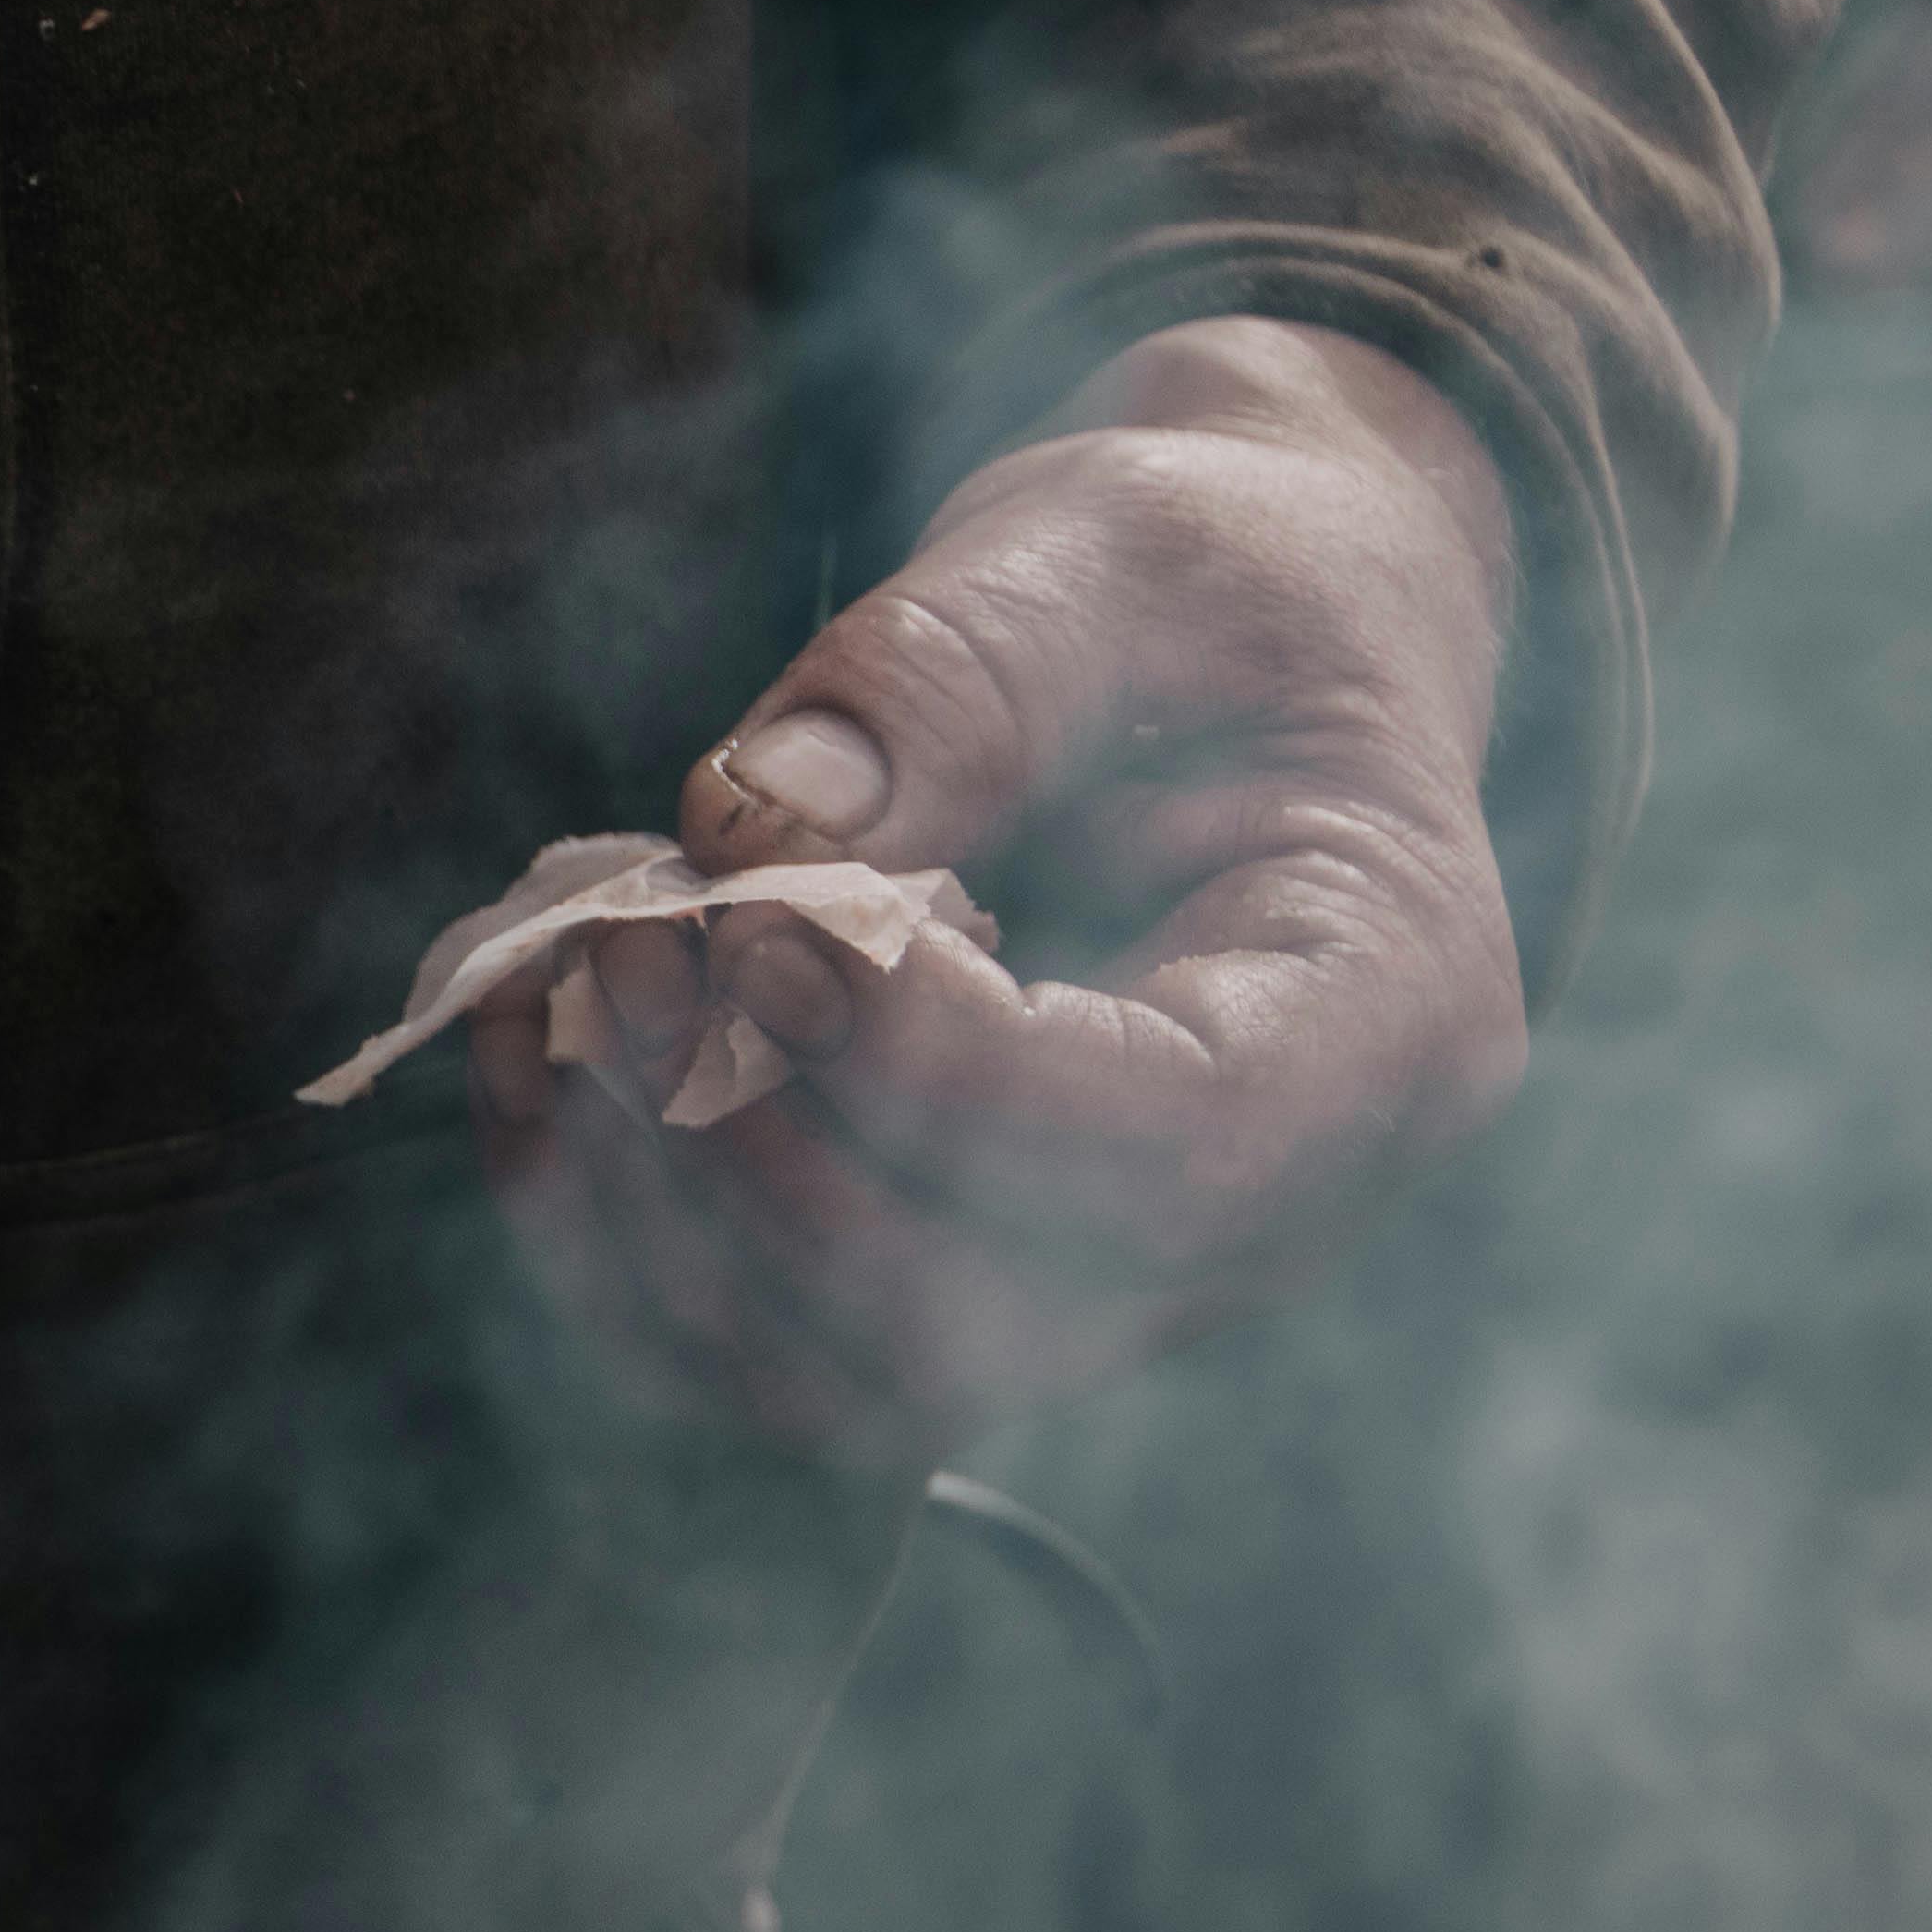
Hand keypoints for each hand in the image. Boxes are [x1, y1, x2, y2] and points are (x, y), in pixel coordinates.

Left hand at [467, 320, 1530, 1465]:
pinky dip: (622, 1236)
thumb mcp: (1106, 552)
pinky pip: (773, 1348)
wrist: (1229, 653)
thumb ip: (950, 676)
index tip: (744, 918)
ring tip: (566, 979)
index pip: (1166, 1138)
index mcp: (1391, 1013)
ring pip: (856, 1380)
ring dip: (663, 1207)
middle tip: (619, 933)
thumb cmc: (1207, 584)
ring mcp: (1129, 1284)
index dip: (924, 1062)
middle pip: (990, 1304)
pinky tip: (540, 1049)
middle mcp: (1281, 1207)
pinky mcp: (978, 1291)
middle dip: (758, 1135)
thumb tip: (749, 824)